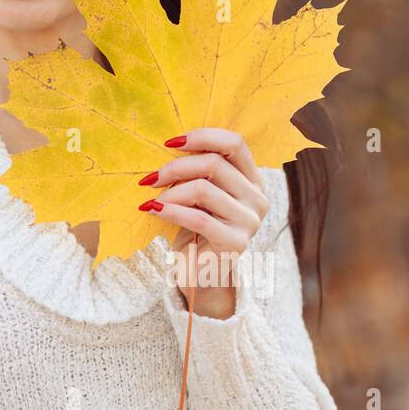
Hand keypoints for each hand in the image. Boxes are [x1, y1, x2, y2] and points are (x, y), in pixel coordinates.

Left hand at [137, 127, 269, 318]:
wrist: (200, 272)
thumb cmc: (195, 228)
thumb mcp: (199, 193)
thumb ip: (198, 170)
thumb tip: (171, 144)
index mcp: (253, 179)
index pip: (235, 143)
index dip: (202, 136)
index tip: (170, 143)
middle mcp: (258, 198)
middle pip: (215, 163)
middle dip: (176, 167)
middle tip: (151, 178)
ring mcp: (250, 221)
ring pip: (204, 189)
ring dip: (170, 192)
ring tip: (152, 200)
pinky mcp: (236, 243)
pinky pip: (198, 218)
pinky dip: (171, 211)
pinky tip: (153, 210)